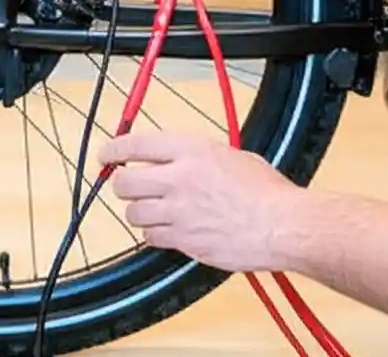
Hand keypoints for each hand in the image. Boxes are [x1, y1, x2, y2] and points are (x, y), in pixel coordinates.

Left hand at [98, 132, 304, 272]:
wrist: (281, 224)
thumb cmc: (265, 190)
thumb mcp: (228, 155)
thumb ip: (194, 156)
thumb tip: (171, 159)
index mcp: (190, 151)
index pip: (134, 144)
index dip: (113, 150)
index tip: (106, 154)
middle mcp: (178, 179)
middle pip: (124, 183)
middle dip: (122, 185)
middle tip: (131, 187)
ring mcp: (178, 213)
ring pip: (134, 214)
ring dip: (140, 212)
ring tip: (157, 210)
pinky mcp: (183, 241)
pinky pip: (151, 238)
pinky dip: (155, 235)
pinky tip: (171, 230)